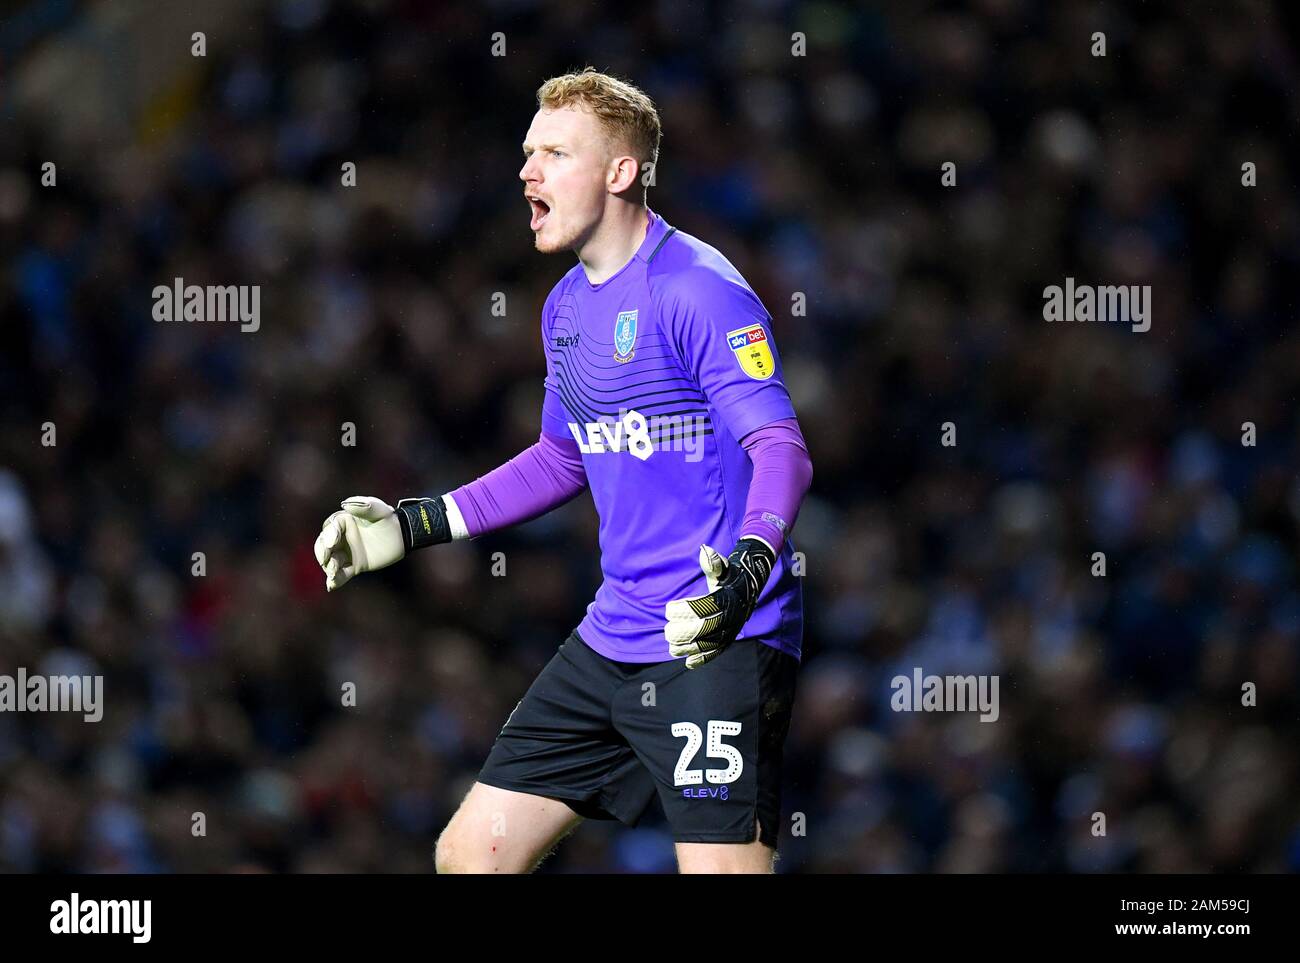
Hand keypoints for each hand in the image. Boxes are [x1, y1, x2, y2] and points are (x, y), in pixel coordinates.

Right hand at [314, 496, 405, 591]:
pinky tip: (331, 586)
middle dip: (322, 552)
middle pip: (323, 545)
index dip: (328, 534)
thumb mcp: (379, 508)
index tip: (332, 541)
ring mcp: (346, 553)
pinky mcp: (354, 566)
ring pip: (331, 561)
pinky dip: (335, 581)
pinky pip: (342, 575)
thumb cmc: (388, 518)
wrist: (402, 534)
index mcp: (343, 522)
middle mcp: (341, 538)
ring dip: (329, 567)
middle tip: (326, 558)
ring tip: (333, 572)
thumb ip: (363, 505)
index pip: (330, 528)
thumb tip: (344, 504)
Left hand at [664, 537, 774, 668]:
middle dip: (682, 632)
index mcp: (725, 599)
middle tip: (668, 630)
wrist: (750, 589)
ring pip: (708, 644)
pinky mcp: (729, 640)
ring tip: (672, 647)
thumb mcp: (723, 568)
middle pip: (703, 629)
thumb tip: (705, 550)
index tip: (669, 609)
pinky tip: (688, 663)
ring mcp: (730, 630)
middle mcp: (729, 617)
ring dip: (688, 648)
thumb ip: (713, 563)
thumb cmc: (730, 577)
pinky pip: (716, 652)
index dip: (683, 610)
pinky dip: (703, 659)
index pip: (702, 607)